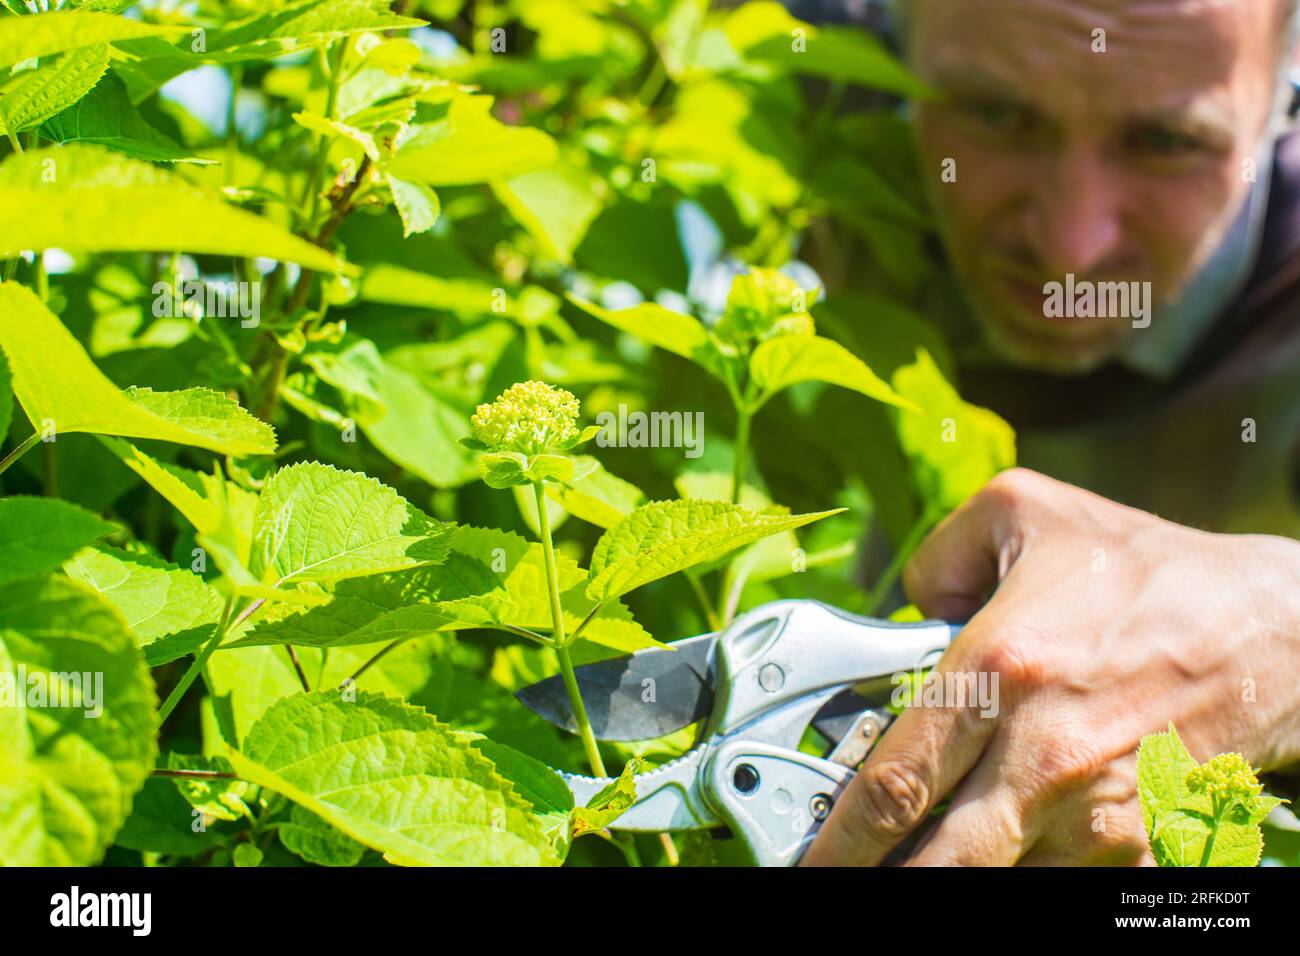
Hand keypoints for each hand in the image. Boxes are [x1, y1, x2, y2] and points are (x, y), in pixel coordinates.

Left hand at [803, 468, 1299, 865]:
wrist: (1269, 626)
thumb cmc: (1143, 571)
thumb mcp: (1022, 511)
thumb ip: (936, 554)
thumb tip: (903, 609)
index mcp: (1002, 669)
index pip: (895, 781)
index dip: (838, 838)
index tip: (806, 855)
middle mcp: (1046, 752)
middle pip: (940, 864)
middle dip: (881, 882)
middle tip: (840, 878)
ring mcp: (1098, 811)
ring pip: (996, 880)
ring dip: (952, 869)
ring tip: (927, 843)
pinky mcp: (1142, 845)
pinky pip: (1058, 881)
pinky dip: (1019, 867)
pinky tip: (1002, 838)